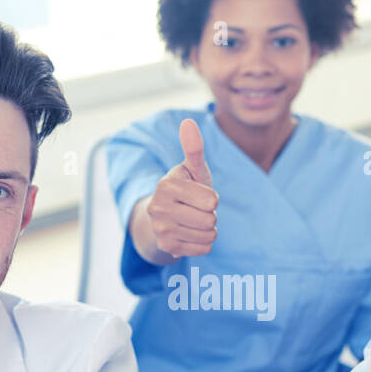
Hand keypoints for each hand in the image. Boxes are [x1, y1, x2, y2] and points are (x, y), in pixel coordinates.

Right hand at [143, 119, 217, 258]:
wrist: (163, 217)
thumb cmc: (185, 189)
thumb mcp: (191, 170)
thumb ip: (193, 149)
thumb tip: (189, 122)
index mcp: (166, 185)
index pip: (211, 201)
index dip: (211, 199)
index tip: (198, 195)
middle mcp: (159, 208)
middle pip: (210, 220)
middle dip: (210, 215)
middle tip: (196, 209)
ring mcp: (161, 230)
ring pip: (208, 235)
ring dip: (208, 229)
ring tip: (194, 220)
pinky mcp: (167, 247)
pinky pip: (204, 248)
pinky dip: (204, 243)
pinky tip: (191, 234)